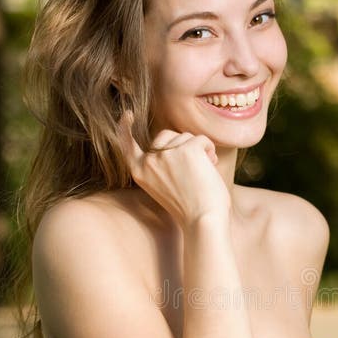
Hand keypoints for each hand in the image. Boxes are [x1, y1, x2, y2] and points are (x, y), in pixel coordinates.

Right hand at [118, 112, 230, 226]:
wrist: (203, 222)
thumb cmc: (189, 210)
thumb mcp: (164, 187)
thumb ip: (161, 166)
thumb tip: (174, 141)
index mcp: (139, 172)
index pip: (127, 145)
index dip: (126, 129)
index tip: (128, 115)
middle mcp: (149, 161)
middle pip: (165, 136)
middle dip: (181, 145)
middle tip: (194, 169)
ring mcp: (167, 153)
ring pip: (185, 137)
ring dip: (199, 151)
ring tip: (203, 173)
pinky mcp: (187, 149)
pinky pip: (201, 139)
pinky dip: (209, 150)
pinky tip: (211, 167)